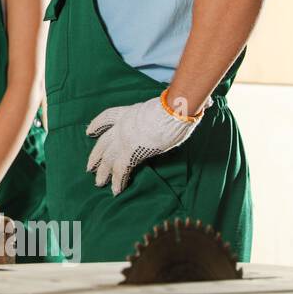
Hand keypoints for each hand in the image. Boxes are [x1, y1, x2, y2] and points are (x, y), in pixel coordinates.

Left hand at [85, 91, 208, 194]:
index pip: (107, 117)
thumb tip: (203, 103)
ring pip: (107, 159)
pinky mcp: (130, 152)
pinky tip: (115, 190)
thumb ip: (176, 106)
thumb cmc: (176, 105)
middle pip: (103, 142)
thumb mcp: (170, 105)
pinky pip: (120, 169)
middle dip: (95, 155)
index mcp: (128, 112)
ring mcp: (123, 139)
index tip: (89, 131)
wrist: (173, 110)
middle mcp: (121, 126)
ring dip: (103, 172)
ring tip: (98, 183)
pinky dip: (118, 181)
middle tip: (89, 166)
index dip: (97, 125)